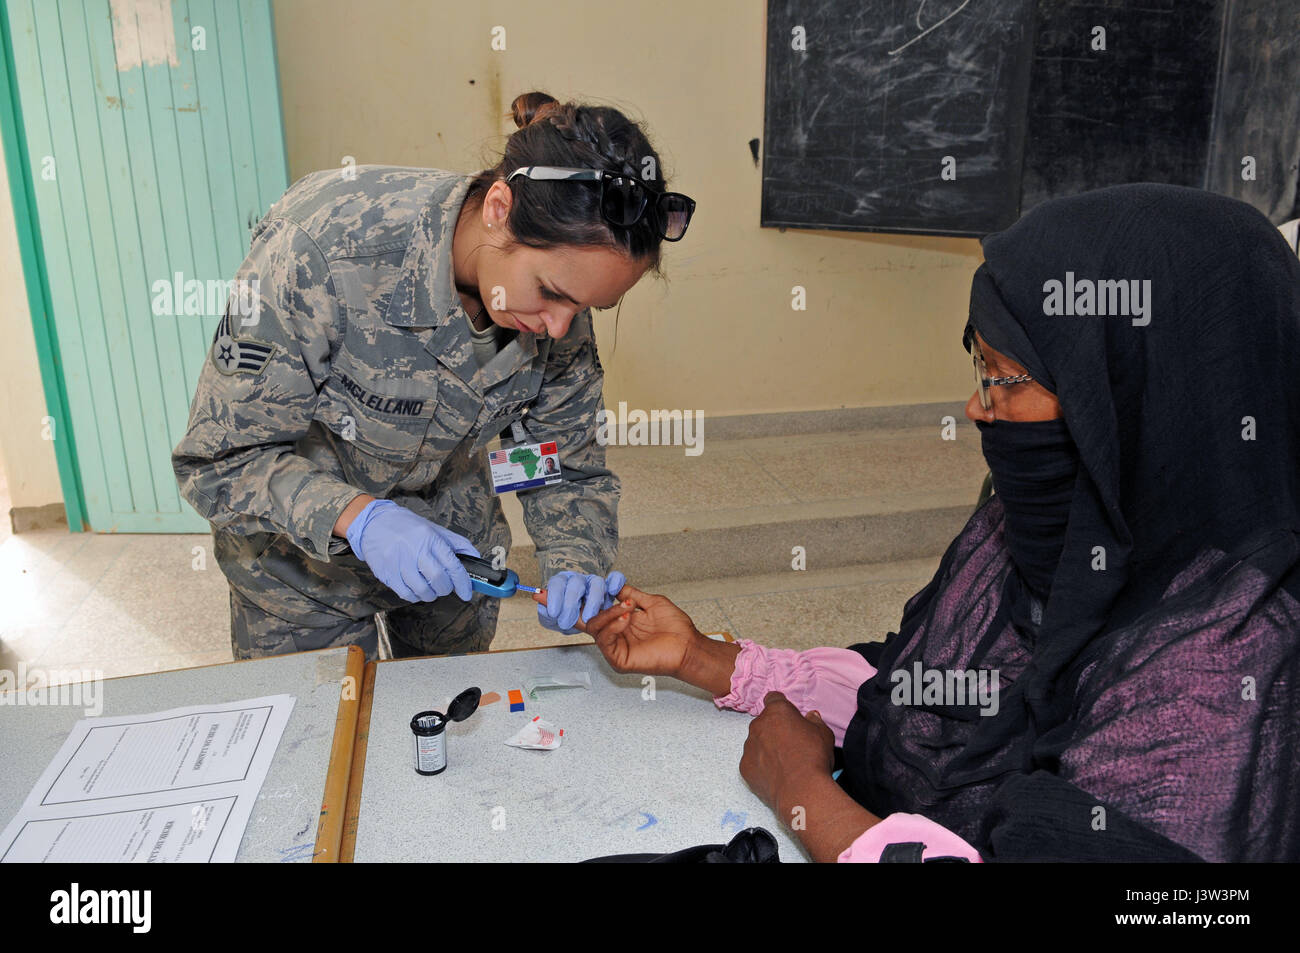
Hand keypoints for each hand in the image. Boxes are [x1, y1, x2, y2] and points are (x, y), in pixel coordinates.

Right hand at [345, 499, 477, 601]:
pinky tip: (417, 589)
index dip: (463, 583)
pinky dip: (415, 596)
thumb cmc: (406, 526)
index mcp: (430, 538)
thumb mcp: (434, 529)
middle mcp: (415, 550)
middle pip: (439, 580)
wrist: (373, 523)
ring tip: (431, 588)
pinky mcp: (387, 574)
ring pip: (422, 590)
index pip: (453, 565)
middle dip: (446, 588)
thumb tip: (475, 558)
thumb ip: (457, 543)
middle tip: (445, 587)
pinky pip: (406, 594)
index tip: (467, 593)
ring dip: (431, 595)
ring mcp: (399, 563)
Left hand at [534, 570, 625, 632]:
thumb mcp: (550, 615)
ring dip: (593, 601)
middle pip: (576, 584)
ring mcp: (595, 583)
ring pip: (596, 583)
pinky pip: (616, 578)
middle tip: (567, 621)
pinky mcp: (610, 588)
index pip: (557, 584)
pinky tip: (614, 591)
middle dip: (571, 604)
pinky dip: (616, 582)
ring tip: (589, 618)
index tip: (553, 612)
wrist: (578, 621)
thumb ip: (546, 607)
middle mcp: (578, 580)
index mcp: (561, 583)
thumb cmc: (564, 616)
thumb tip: (538, 596)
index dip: (554, 597)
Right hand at [571, 583, 701, 678]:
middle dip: (594, 604)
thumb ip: (631, 594)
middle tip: (605, 594)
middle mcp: (615, 635)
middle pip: (589, 619)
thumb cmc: (675, 628)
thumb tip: (614, 584)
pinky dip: (613, 626)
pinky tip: (626, 619)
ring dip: (610, 613)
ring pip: (595, 628)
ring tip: (628, 608)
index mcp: (620, 623)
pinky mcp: (618, 659)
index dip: (586, 600)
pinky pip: (604, 641)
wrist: (688, 645)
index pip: (595, 612)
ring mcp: (615, 648)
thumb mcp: (651, 603)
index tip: (582, 588)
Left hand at [739, 692, 834, 815]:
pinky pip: (752, 762)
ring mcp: (749, 746)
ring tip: (784, 763)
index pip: (774, 699)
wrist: (801, 790)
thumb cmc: (814, 758)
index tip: (788, 715)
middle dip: (775, 729)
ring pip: (756, 742)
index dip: (782, 706)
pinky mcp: (744, 767)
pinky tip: (775, 775)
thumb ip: (815, 722)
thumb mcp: (824, 734)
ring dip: (766, 748)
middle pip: (764, 722)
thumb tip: (811, 717)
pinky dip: (761, 766)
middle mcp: (758, 725)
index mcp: (777, 712)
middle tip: (791, 744)